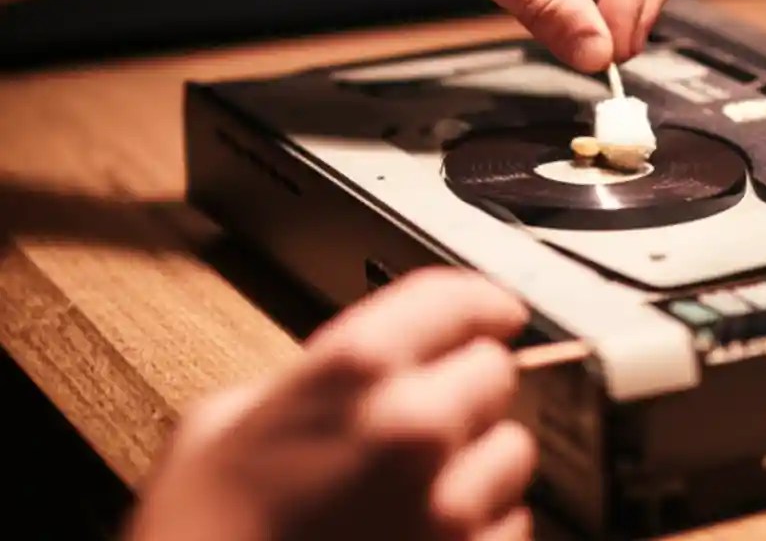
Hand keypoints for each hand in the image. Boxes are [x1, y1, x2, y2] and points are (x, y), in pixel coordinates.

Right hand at [124, 268, 534, 540]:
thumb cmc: (199, 533)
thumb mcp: (221, 425)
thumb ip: (306, 383)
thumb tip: (346, 382)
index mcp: (355, 370)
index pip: (458, 301)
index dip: (478, 303)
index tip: (491, 312)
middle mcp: (416, 425)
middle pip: (496, 373)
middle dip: (467, 388)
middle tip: (426, 416)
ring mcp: (450, 503)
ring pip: (513, 452)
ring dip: (479, 461)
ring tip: (422, 486)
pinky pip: (511, 524)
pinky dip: (482, 527)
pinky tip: (426, 533)